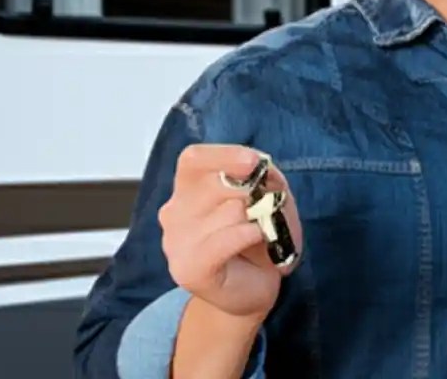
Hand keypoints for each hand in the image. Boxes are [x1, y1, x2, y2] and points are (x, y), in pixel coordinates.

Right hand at [158, 145, 303, 321]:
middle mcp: (175, 212)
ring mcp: (176, 242)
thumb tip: (266, 171)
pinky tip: (257, 240)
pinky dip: (251, 235)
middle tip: (268, 209)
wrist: (251, 291)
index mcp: (188, 189)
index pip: (193, 159)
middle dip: (253, 192)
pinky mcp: (188, 268)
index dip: (224, 155)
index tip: (253, 162)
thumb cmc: (257, 242)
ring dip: (258, 219)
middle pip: (216, 183)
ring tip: (263, 234)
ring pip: (229, 210)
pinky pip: (229, 237)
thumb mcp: (271, 201)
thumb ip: (268, 181)